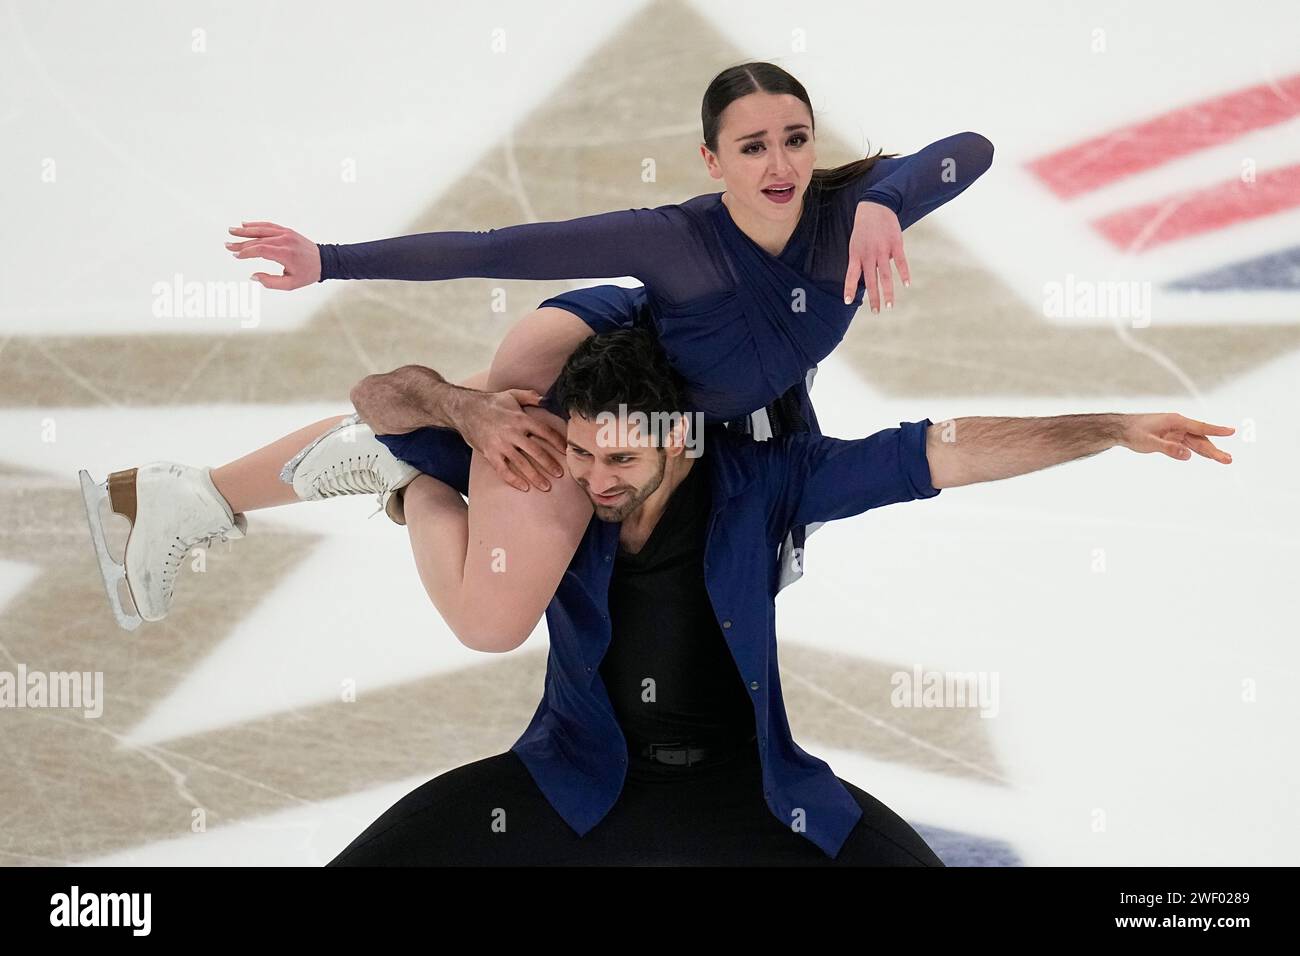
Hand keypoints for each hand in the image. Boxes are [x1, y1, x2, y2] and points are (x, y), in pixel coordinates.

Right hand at [226, 221, 320, 289]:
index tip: (235, 255)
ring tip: (231, 231)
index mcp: (286, 254)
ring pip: (262, 230)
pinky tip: (245, 224)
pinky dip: (257, 224)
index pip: (261, 250)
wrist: (324, 260)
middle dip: (241, 243)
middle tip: (227, 244)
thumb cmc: (307, 274)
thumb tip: (253, 276)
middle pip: (258, 239)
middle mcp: (285, 241)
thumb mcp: (290, 284)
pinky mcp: (287, 230)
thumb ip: (271, 282)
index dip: (246, 252)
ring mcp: (286, 233)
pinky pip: (269, 226)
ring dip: (245, 230)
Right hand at [459, 389, 569, 491]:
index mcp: (521, 418)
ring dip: (535, 476)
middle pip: (536, 451)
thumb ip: (530, 396)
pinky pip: (503, 470)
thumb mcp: (512, 394)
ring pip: (521, 464)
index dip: (557, 442)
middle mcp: (512, 432)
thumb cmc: (491, 402)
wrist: (464, 409)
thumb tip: (547, 399)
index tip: (566, 451)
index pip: (545, 432)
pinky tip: (524, 487)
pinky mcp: (490, 454)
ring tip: (546, 486)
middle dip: (549, 464)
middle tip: (559, 474)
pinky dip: (514, 480)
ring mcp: (501, 445)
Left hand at [843, 201, 909, 311]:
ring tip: (890, 305)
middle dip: (873, 298)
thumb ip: (860, 261)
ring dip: (888, 292)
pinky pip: (900, 262)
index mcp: (856, 255)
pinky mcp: (895, 244)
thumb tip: (867, 278)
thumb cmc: (864, 228)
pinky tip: (906, 284)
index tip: (848, 302)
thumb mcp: (855, 243)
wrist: (875, 206)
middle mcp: (868, 254)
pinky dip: (904, 274)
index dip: (849, 289)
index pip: (851, 275)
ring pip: (885, 275)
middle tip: (876, 312)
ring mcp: (882, 250)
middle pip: (871, 281)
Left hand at [1120, 413, 1234, 462]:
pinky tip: (1209, 456)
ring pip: (1196, 443)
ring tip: (1225, 460)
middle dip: (1214, 449)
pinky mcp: (1172, 438)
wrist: (1121, 429)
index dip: (1216, 430)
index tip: (1231, 431)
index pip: (1199, 427)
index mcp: (1175, 421)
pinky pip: (1188, 445)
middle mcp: (1178, 425)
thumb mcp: (1149, 442)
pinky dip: (1198, 451)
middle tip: (1228, 460)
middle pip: (1200, 438)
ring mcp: (1176, 432)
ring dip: (1209, 451)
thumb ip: (1168, 448)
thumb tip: (1188, 455)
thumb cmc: (1133, 433)